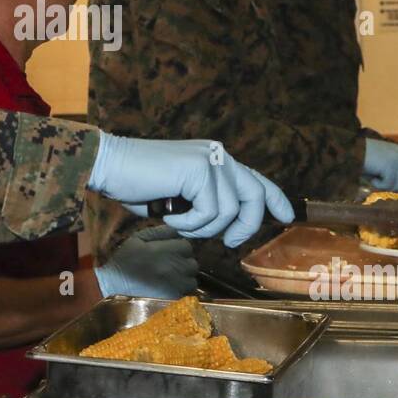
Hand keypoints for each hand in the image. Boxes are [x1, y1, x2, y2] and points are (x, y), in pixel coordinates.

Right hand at [87, 134, 293, 247]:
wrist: (110, 168)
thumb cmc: (138, 185)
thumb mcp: (180, 197)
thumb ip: (205, 204)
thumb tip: (226, 226)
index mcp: (215, 159)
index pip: (255, 179)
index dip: (274, 198)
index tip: (287, 216)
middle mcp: (218, 155)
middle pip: (254, 196)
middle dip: (245, 226)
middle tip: (230, 242)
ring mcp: (210, 160)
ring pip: (228, 211)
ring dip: (202, 228)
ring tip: (177, 221)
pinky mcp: (200, 170)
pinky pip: (209, 213)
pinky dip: (189, 223)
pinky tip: (169, 214)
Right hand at [94, 226, 198, 298]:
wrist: (112, 286)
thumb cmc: (123, 259)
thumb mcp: (138, 238)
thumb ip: (159, 232)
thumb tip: (176, 230)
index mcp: (165, 251)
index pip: (186, 246)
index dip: (179, 247)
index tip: (170, 250)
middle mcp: (174, 269)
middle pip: (192, 263)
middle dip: (183, 262)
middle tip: (170, 264)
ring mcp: (175, 286)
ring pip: (192, 280)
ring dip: (184, 278)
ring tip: (170, 277)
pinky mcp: (172, 300)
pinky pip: (185, 293)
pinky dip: (180, 290)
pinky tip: (168, 287)